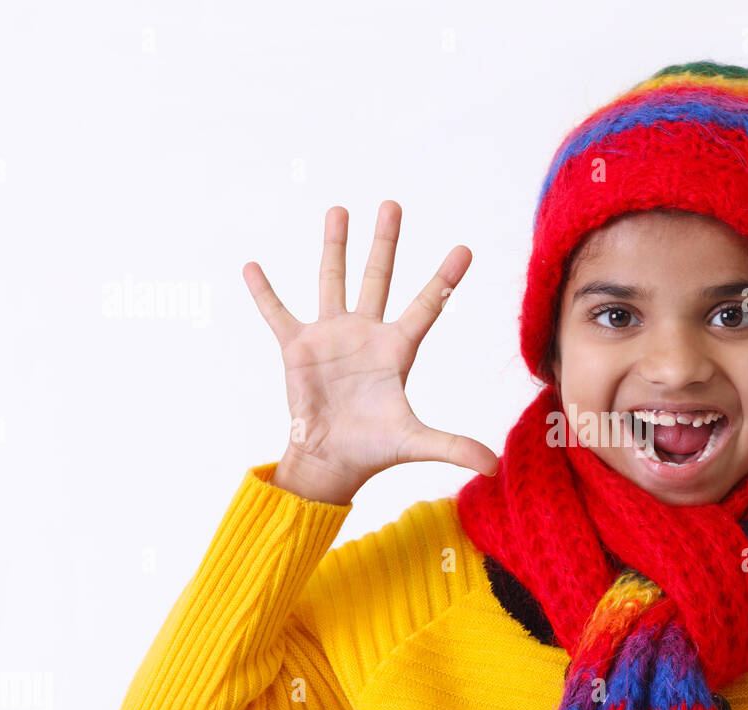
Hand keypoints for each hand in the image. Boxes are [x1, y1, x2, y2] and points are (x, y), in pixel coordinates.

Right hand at [243, 201, 499, 493]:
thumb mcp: (416, 443)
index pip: (427, 306)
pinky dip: (264, 292)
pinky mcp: (297, 348)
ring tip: (339, 210)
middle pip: (378, 278)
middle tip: (392, 205)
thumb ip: (454, 447)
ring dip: (335, 248)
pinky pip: (278, 313)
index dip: (444, 279)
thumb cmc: (374, 450)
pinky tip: (252, 265)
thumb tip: (495, 467)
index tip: (465, 248)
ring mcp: (331, 336)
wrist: (331, 461)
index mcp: (397, 350)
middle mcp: (366, 334)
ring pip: (332, 281)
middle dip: (385, 243)